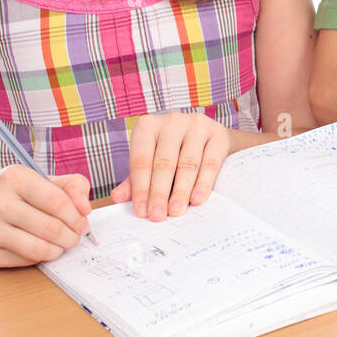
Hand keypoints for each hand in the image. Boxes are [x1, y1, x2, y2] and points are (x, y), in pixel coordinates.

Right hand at [0, 167, 91, 267]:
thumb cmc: (15, 193)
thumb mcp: (42, 179)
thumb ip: (73, 186)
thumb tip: (86, 208)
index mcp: (13, 177)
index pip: (57, 201)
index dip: (76, 216)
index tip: (83, 222)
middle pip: (51, 228)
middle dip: (72, 236)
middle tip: (75, 237)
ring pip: (39, 249)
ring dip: (59, 249)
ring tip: (62, 244)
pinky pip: (26, 261)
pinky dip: (41, 257)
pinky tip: (41, 247)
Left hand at [108, 112, 232, 220]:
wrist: (211, 140)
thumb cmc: (175, 153)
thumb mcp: (152, 164)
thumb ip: (135, 180)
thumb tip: (117, 197)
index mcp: (148, 126)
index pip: (141, 160)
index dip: (140, 188)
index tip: (142, 212)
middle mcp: (171, 121)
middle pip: (163, 162)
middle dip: (160, 193)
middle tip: (158, 216)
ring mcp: (197, 125)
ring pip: (187, 163)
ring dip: (181, 191)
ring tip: (176, 211)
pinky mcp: (219, 133)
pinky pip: (210, 162)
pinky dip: (203, 183)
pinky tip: (197, 199)